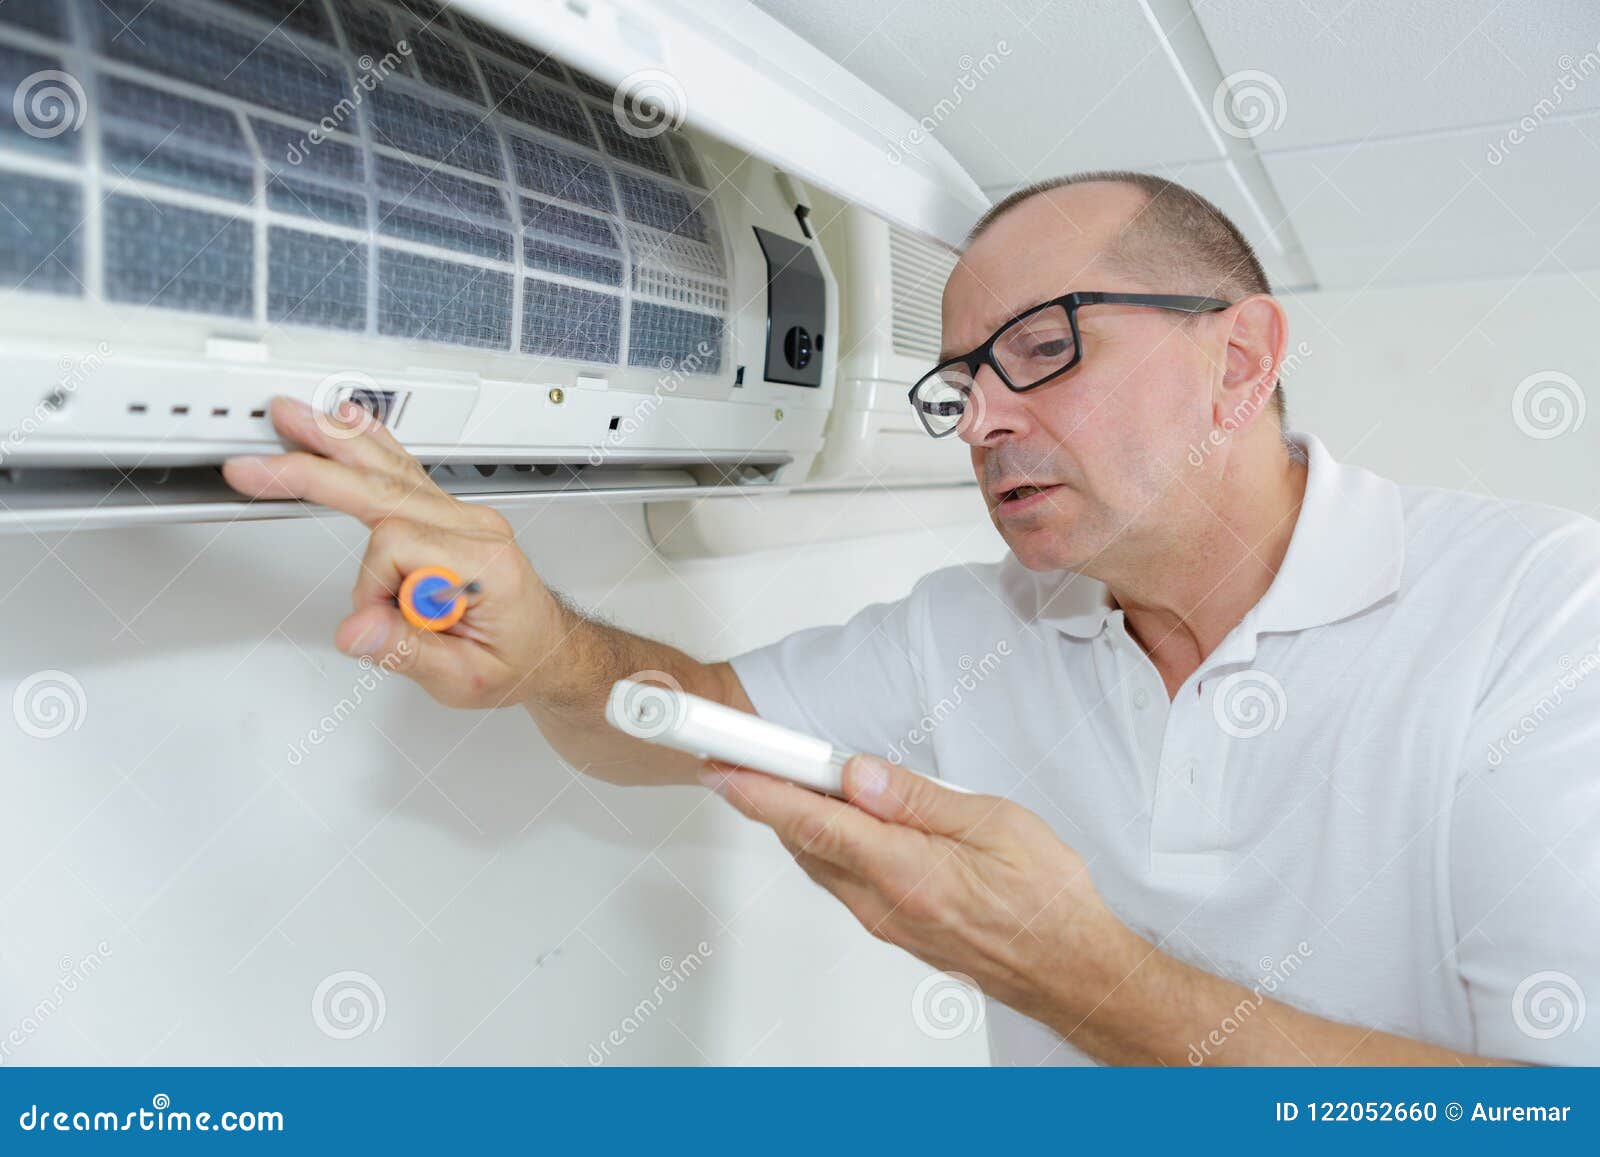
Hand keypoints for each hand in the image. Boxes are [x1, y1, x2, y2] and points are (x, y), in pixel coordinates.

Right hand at [222, 395, 562, 708]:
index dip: (368, 588)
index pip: (395, 547)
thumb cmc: (516, 661)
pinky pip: (404, 471)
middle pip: (383, 486)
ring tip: (289, 417)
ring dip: (336, 443)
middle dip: (317, 474)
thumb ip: (408, 652)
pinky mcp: (449, 516)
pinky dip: (371, 444)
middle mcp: (474, 528)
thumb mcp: (466, 679)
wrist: (547, 651)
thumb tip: (357, 630)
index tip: (372, 624)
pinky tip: (345, 420)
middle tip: (257, 467)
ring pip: (390, 468)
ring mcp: (462, 516)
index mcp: (483, 562)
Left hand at [701, 755, 1140, 1027]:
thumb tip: (860, 775)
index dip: (760, 793)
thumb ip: (918, 799)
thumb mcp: (994, 824)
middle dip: (771, 797)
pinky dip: (827, 844)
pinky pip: (843, 880)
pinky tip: (840, 818)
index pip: (814, 825)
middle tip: (751, 754)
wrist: (1071, 970)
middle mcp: (884, 904)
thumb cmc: (1046, 901)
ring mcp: (885, 922)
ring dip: (800, 820)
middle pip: (806, 843)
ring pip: (821, 862)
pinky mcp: (893, 929)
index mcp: (906, 872)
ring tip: (795, 774)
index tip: (725, 766)